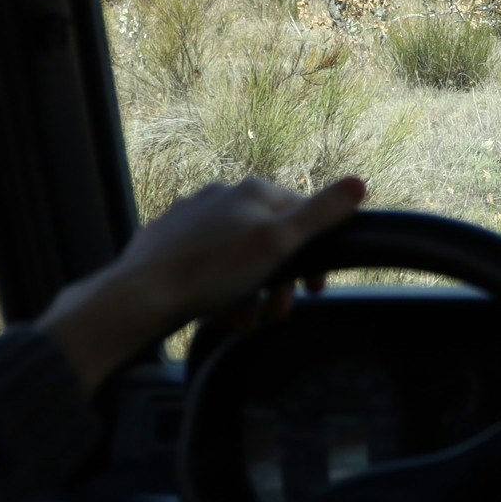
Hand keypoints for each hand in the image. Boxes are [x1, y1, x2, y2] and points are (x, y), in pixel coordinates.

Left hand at [41, 175, 365, 390]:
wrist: (140, 296)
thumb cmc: (212, 272)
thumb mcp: (278, 243)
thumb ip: (320, 214)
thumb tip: (360, 183)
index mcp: (252, 192)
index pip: (302, 215)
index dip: (312, 256)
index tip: (312, 290)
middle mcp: (221, 195)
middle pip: (269, 241)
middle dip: (277, 281)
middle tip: (273, 313)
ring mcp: (191, 218)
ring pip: (238, 257)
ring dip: (248, 292)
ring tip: (241, 318)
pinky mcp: (167, 241)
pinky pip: (207, 266)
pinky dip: (217, 290)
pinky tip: (215, 312)